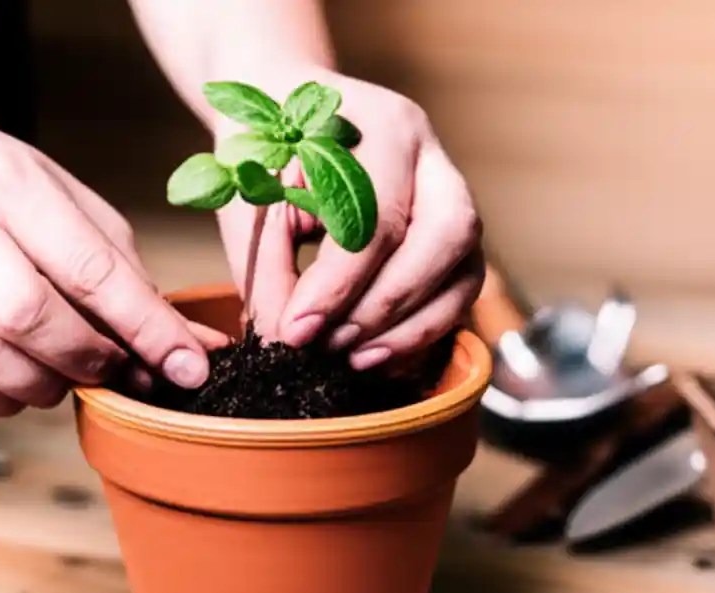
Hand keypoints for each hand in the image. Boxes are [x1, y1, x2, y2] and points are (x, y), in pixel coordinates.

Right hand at [0, 117, 210, 414]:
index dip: (147, 327)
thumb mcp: (65, 199)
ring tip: (70, 370)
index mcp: (9, 186)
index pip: (88, 269)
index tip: (190, 366)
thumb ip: (125, 272)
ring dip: (47, 383)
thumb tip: (189, 343)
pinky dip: (3, 396)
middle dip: (90, 357)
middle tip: (117, 365)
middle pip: (27, 316)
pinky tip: (24, 378)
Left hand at [216, 70, 482, 369]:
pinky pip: (460, 291)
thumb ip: (266, 269)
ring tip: (356, 360)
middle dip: (390, 305)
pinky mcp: (453, 235)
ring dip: (414, 328)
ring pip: (466, 269)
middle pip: (446, 237)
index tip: (297, 331)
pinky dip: (424, 332)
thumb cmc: (262, 152)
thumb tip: (287, 341)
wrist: (280, 110)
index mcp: (382, 127)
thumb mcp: (248, 202)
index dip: (338, 285)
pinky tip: (379, 357)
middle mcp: (431, 157)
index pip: (377, 215)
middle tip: (333, 346)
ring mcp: (452, 195)